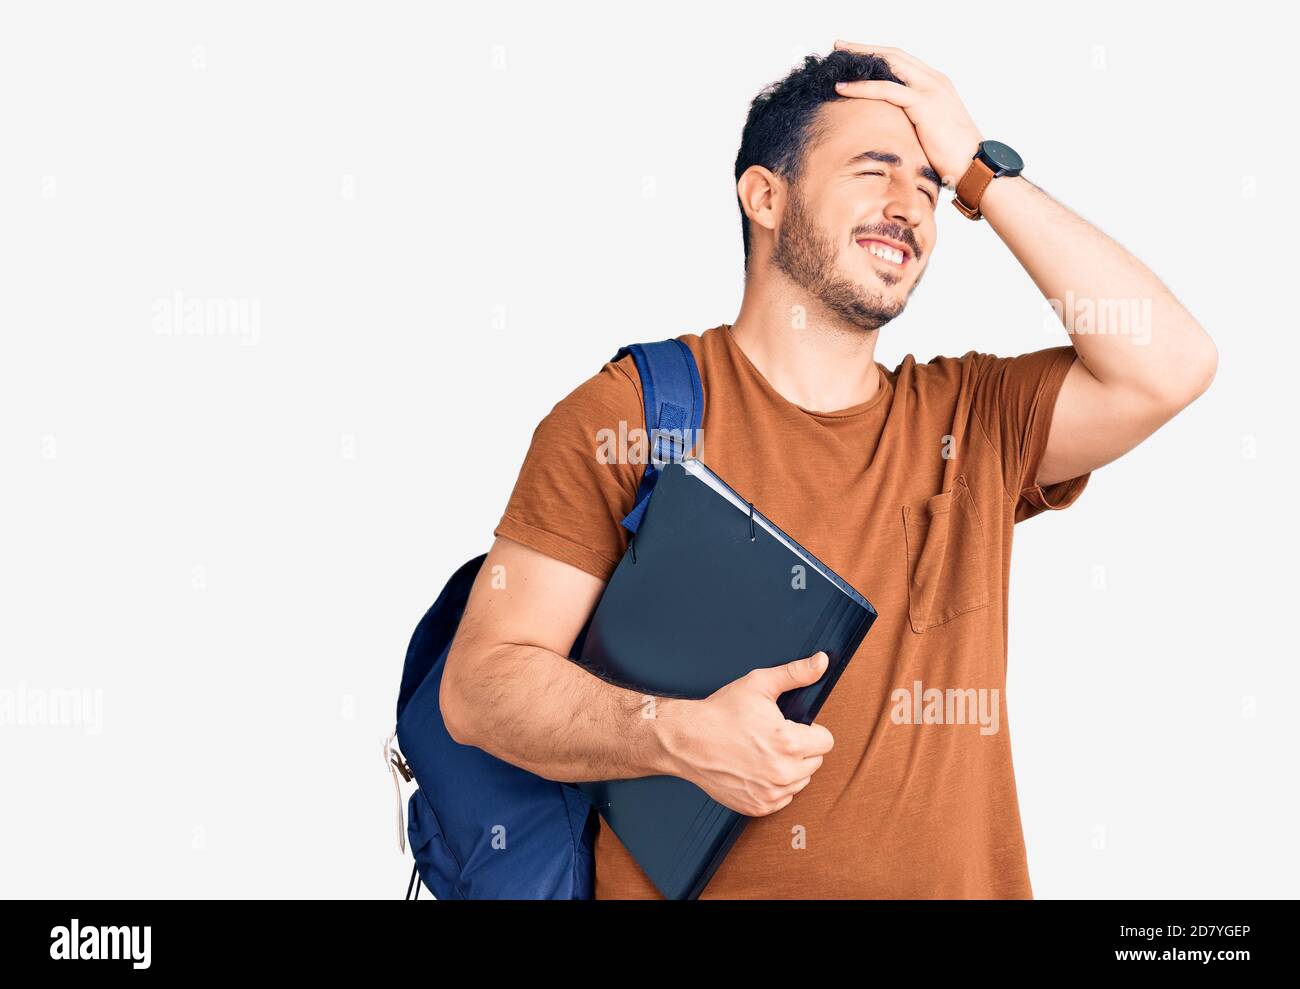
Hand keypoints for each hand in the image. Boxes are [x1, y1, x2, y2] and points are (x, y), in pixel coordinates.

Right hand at [662, 652, 835, 816]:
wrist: (686, 739)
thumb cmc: (720, 712)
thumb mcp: (758, 684)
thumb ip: (795, 673)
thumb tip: (821, 662)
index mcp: (788, 743)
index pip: (826, 741)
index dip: (810, 729)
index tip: (790, 726)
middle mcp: (783, 773)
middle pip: (815, 761)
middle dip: (800, 749)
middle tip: (772, 737)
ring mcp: (770, 794)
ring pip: (800, 781)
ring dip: (789, 769)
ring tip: (763, 752)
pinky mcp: (758, 807)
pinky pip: (783, 799)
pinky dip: (774, 786)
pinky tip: (755, 769)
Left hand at [831, 40, 983, 184]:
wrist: (975, 165)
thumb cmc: (953, 155)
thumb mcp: (929, 130)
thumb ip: (912, 119)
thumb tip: (891, 127)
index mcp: (936, 84)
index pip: (903, 61)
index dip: (878, 55)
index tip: (857, 55)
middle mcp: (934, 80)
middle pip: (894, 55)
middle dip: (865, 48)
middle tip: (840, 46)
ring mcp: (930, 89)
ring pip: (890, 64)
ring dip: (861, 59)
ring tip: (838, 58)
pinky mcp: (924, 104)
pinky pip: (887, 90)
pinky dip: (863, 87)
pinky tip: (844, 88)